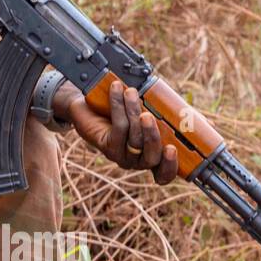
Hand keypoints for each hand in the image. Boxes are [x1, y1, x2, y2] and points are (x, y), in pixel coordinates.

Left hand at [55, 79, 177, 184]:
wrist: (88, 105)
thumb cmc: (121, 109)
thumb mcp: (141, 109)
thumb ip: (156, 109)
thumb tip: (169, 97)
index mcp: (155, 154)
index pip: (165, 171)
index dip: (171, 165)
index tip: (172, 149)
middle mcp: (140, 160)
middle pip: (152, 156)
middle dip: (151, 135)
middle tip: (147, 115)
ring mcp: (123, 157)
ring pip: (134, 140)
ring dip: (132, 112)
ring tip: (130, 92)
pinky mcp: (108, 148)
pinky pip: (118, 129)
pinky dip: (118, 107)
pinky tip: (116, 90)